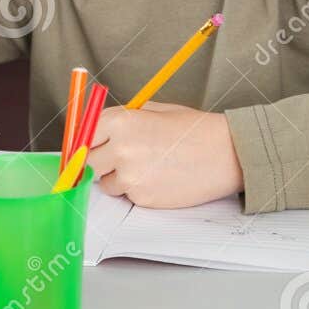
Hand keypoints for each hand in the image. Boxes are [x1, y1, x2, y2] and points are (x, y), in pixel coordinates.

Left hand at [89, 102, 242, 207]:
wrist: (225, 153)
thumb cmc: (193, 129)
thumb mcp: (154, 110)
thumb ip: (122, 119)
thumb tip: (95, 130)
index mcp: (121, 121)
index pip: (83, 136)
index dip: (85, 142)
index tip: (86, 147)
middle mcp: (120, 149)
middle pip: (86, 163)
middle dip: (97, 162)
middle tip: (114, 158)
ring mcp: (130, 176)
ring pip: (105, 183)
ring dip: (117, 177)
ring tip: (146, 166)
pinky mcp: (142, 198)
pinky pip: (127, 195)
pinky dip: (137, 189)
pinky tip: (158, 177)